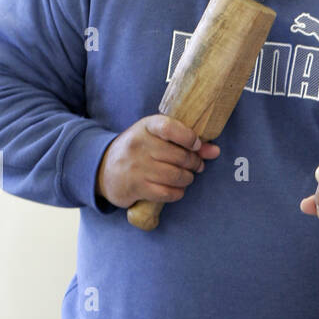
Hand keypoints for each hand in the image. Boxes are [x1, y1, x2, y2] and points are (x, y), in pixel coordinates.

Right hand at [94, 115, 220, 208]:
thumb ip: (186, 141)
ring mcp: (137, 167)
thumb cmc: (138, 150)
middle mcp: (139, 145)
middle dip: (194, 163)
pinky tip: (176, 188)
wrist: (104, 169)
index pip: (170, 127)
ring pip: (176, 175)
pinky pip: (167, 192)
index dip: (189, 138)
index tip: (197, 145)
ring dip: (188, 178)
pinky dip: (178, 192)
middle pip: (179, 156)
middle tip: (197, 166)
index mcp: (146, 126)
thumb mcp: (156, 138)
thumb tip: (215, 151)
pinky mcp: (136, 187)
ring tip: (186, 176)